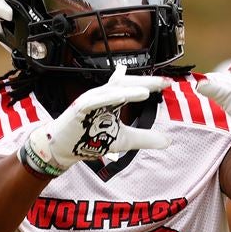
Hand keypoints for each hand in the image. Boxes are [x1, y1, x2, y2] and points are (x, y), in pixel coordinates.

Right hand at [20, 65, 170, 176]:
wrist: (63, 149)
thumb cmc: (89, 140)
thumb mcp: (124, 140)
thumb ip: (144, 138)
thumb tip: (167, 140)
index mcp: (112, 100)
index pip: (133, 88)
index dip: (150, 84)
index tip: (167, 83)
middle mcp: (102, 96)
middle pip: (125, 84)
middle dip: (144, 82)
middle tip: (163, 83)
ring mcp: (90, 100)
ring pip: (112, 90)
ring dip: (129, 89)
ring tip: (147, 91)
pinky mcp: (80, 108)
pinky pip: (95, 100)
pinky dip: (108, 97)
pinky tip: (121, 96)